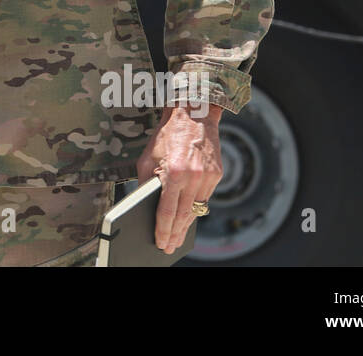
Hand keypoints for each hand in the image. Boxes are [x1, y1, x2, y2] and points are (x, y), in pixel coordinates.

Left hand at [135, 104, 223, 253]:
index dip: (163, 229)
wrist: (193, 114)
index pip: (168, 210)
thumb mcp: (147, 157)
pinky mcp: (218, 174)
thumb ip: (146, 183)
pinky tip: (188, 217)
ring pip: (197, 209)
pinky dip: (195, 208)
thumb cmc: (166, 134)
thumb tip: (144, 206)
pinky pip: (205, 197)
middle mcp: (194, 176)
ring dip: (186, 225)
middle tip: (168, 248)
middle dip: (175, 234)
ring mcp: (209, 177)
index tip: (160, 242)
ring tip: (177, 238)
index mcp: (175, 172)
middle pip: (184, 215)